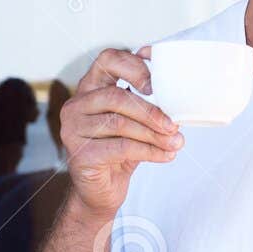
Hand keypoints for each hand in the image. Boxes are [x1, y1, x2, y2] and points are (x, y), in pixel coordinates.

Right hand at [59, 45, 182, 214]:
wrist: (99, 192)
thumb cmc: (118, 153)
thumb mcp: (134, 125)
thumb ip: (148, 107)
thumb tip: (179, 101)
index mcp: (90, 88)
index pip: (107, 60)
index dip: (133, 66)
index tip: (156, 85)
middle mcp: (76, 105)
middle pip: (116, 96)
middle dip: (150, 111)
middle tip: (174, 125)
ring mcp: (73, 129)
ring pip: (119, 123)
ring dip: (153, 134)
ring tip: (176, 143)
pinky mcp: (79, 154)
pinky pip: (120, 148)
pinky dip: (149, 151)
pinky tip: (166, 156)